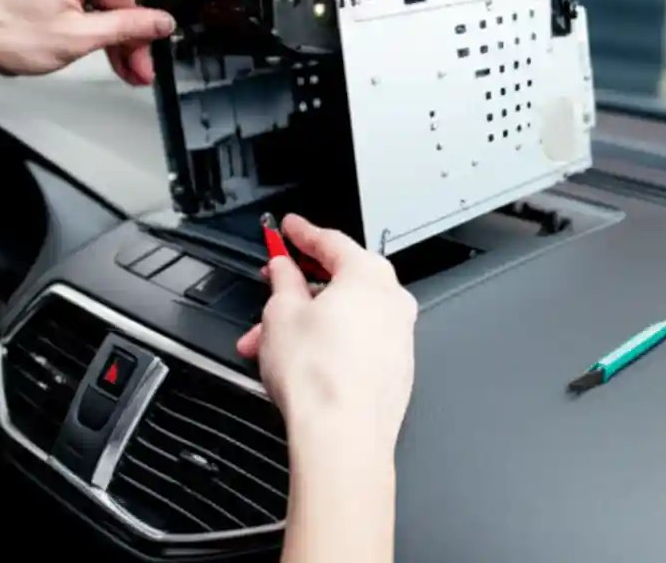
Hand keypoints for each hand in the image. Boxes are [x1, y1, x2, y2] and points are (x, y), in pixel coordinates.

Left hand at [0, 0, 196, 84]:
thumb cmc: (6, 35)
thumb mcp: (78, 37)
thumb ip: (126, 27)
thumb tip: (161, 22)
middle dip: (137, 32)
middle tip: (151, 61)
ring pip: (112, 6)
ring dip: (124, 40)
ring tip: (136, 71)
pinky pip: (96, 9)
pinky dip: (107, 35)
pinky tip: (121, 61)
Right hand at [237, 215, 417, 448]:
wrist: (343, 437)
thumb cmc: (319, 378)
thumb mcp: (281, 313)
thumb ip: (283, 281)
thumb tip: (284, 270)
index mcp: (369, 275)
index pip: (331, 240)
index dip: (301, 232)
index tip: (288, 228)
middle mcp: (393, 301)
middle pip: (340, 280)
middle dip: (298, 286)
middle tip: (272, 284)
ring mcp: (399, 337)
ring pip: (344, 316)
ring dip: (305, 322)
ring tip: (266, 341)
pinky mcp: (395, 368)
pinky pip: (356, 342)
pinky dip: (327, 343)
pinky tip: (297, 359)